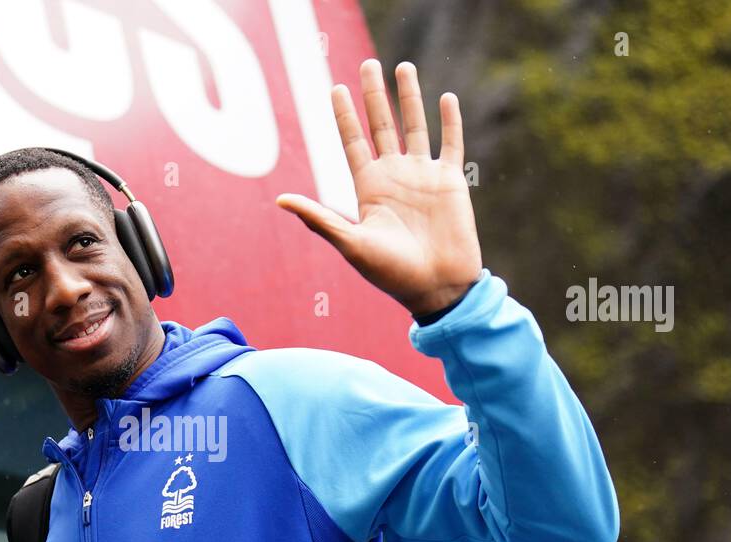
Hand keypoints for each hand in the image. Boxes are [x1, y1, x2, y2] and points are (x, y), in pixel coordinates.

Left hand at [277, 60, 482, 316]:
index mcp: (369, 188)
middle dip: (373, 95)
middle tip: (367, 64)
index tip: (335, 88)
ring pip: (415, 126)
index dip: (344, 116)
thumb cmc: (392, 274)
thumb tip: (280, 200)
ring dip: (409, 97)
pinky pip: (451, 143)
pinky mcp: (450, 182)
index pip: (353, 142)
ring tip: (402, 67)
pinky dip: (450, 121)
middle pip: (381, 125)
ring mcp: (423, 176)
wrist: (436, 289)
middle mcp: (394, 177)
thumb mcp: (351, 245)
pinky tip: (446, 97)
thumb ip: (320, 219)